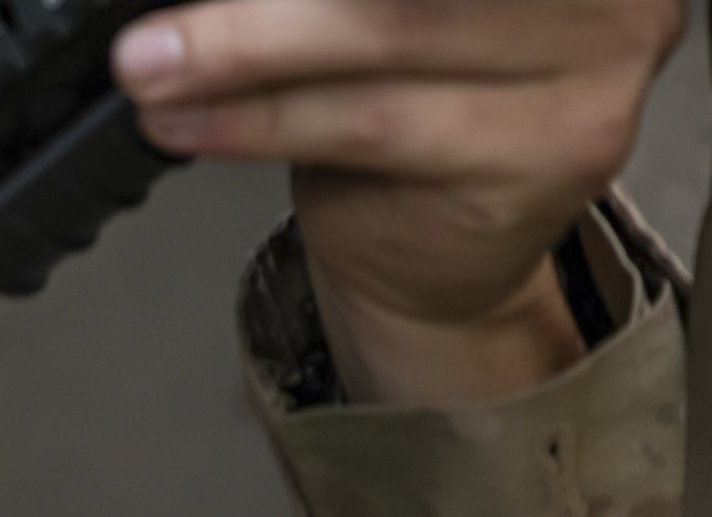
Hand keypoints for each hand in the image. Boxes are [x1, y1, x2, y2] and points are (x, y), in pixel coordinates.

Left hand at [110, 0, 684, 404]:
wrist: (441, 259)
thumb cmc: (409, 109)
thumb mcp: (376, 15)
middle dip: (259, 8)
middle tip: (147, 40)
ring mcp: (600, 61)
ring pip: (389, 33)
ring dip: (244, 54)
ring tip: (151, 72)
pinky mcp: (557, 148)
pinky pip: (377, 121)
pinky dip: (264, 122)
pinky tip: (188, 124)